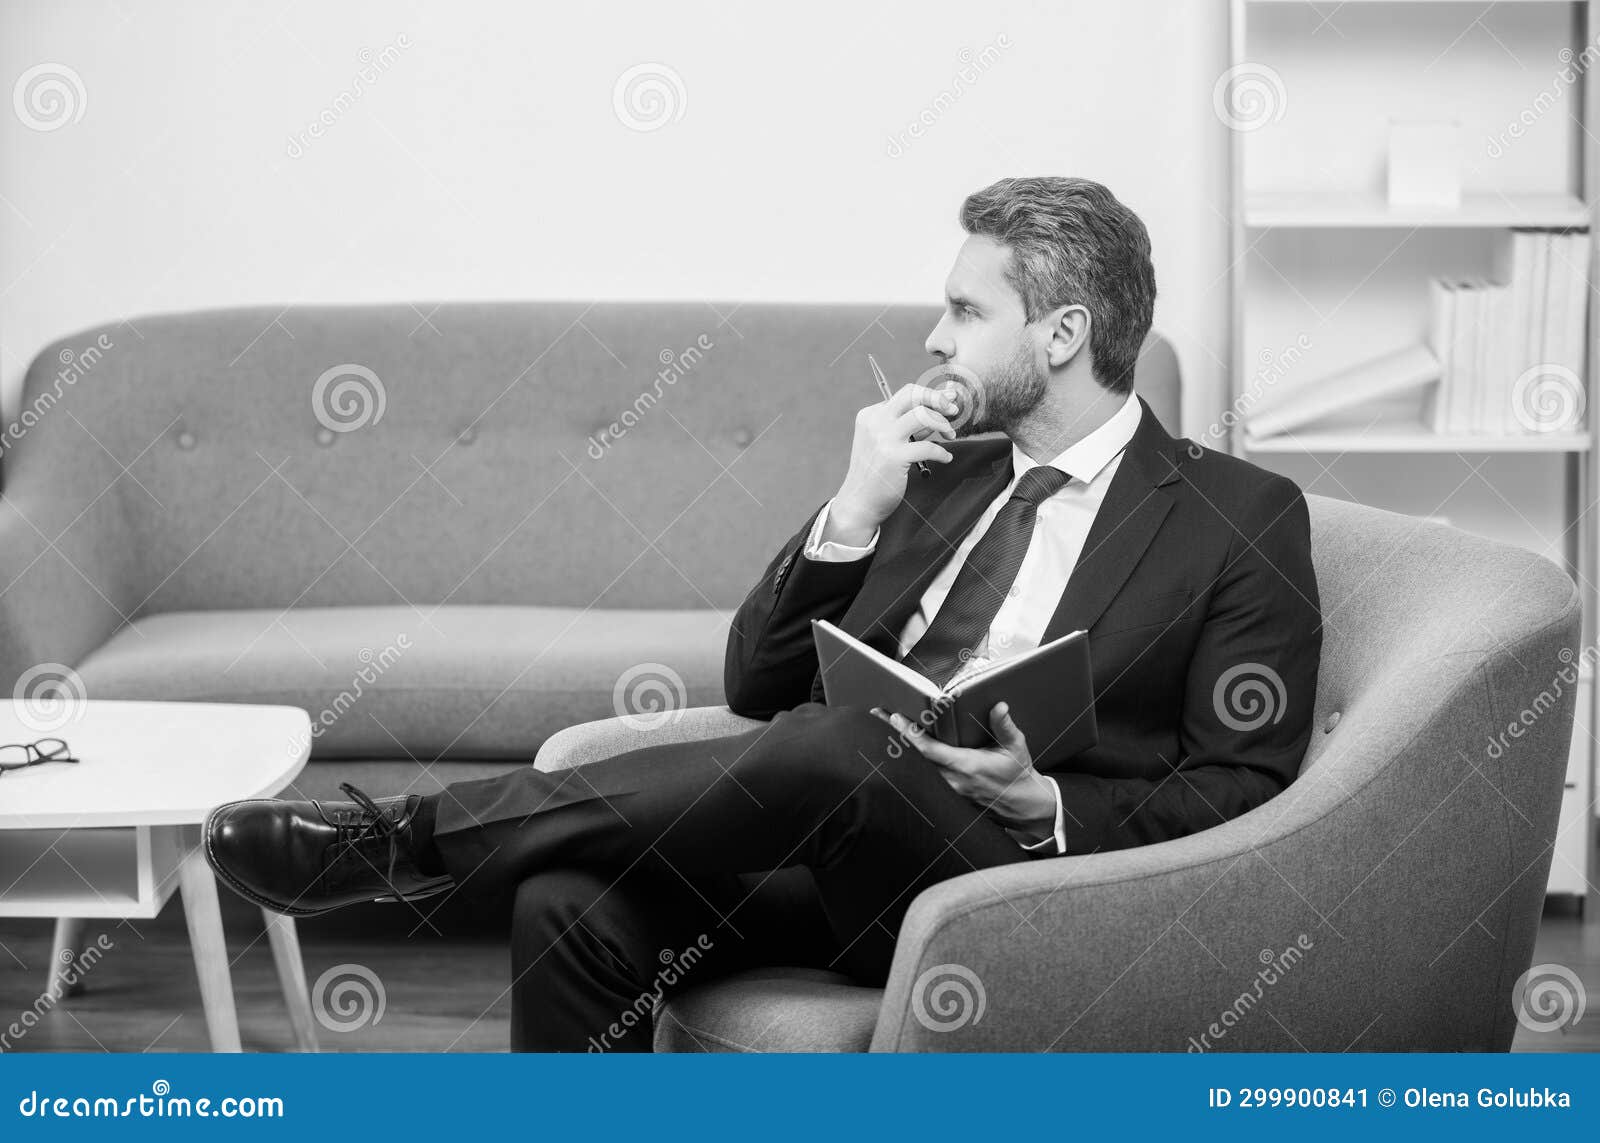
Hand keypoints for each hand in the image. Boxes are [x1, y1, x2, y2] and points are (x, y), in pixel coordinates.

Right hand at [824, 383, 958, 544]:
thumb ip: (909, 427)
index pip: (906, 395)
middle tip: (953, 409)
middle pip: (912, 393)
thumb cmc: (876, 473)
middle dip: (937, 398)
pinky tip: (946, 458)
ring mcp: (883, 438)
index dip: (930, 397)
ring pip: (922, 414)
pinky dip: (942, 452)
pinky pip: (929, 447)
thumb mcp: (888, 443)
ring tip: (950, 436)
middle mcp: (875, 422)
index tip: (947, 402)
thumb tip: (938, 410)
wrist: (859, 503)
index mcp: (871, 415)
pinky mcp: (894, 457)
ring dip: (942, 423)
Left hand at [877, 702, 1055, 839]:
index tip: (895, 717)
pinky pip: (925, 780)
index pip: (930, 750)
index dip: (910, 734)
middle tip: (876, 714)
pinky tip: (899, 751)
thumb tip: (1000, 705)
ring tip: (880, 727)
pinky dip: (910, 764)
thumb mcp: (1016, 748)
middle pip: (914, 759)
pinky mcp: (949, 798)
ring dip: (899, 750)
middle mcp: (953, 781)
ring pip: (917, 771)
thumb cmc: (1019, 775)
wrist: (1024, 807)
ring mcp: (949, 792)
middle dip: (894, 737)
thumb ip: (1005, 726)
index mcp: (967, 766)